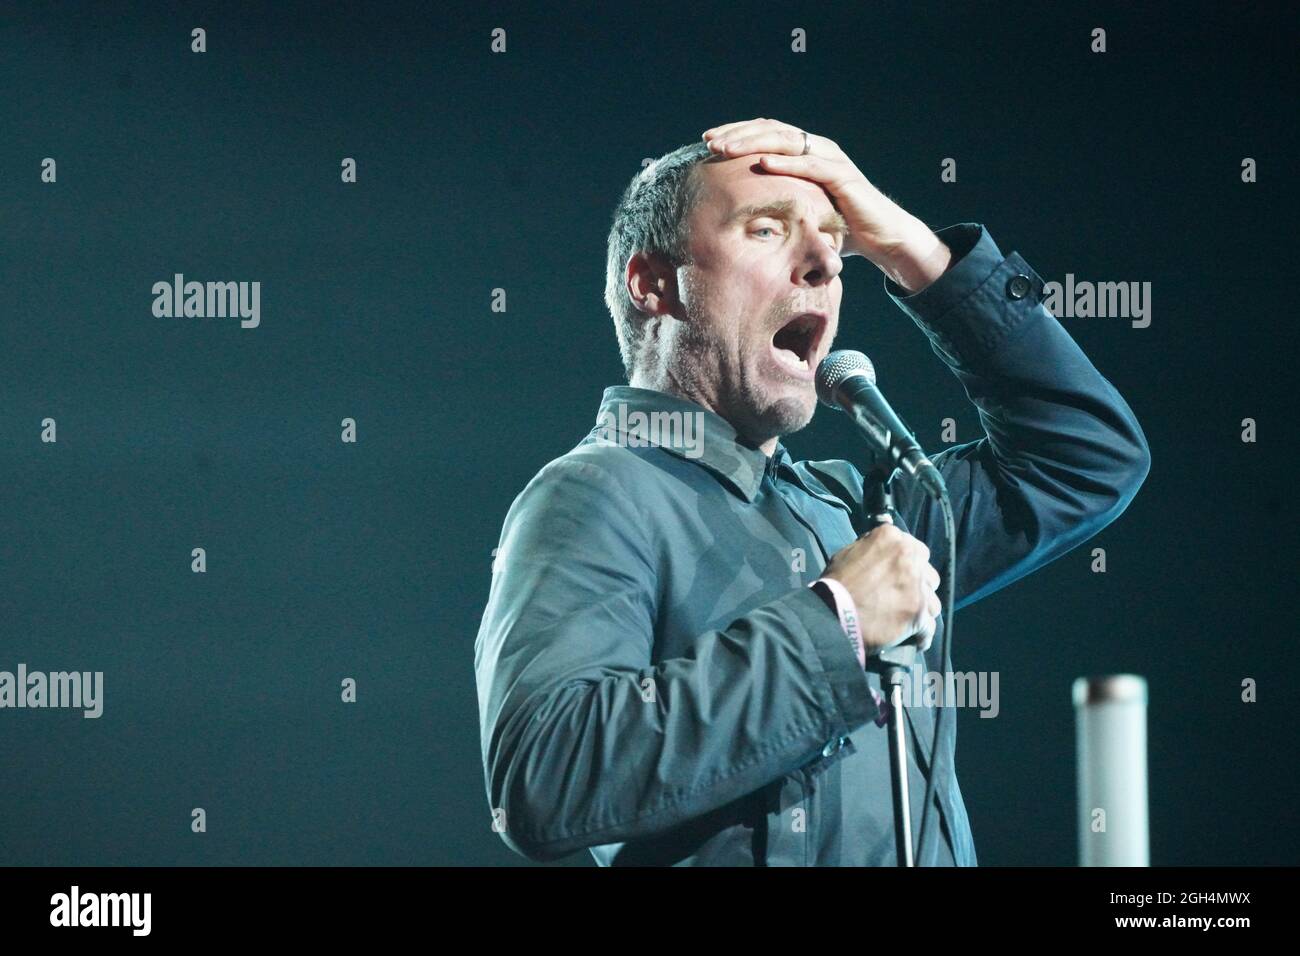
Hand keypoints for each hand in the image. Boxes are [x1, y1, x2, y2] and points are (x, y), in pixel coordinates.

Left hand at [702, 118, 951, 292]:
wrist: (880, 237)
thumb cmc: (838, 227)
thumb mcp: (799, 211)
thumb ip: (775, 204)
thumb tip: (738, 216)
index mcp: (804, 152)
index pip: (765, 133)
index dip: (736, 133)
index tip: (707, 140)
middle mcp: (817, 148)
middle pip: (771, 130)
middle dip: (738, 134)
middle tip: (709, 141)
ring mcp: (831, 159)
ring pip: (787, 141)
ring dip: (753, 143)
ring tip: (726, 149)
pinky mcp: (843, 176)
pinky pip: (811, 165)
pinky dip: (786, 163)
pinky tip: (762, 163)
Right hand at [820, 523, 941, 652]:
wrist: (831, 613)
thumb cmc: (836, 584)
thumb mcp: (849, 553)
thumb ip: (872, 548)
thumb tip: (882, 553)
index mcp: (893, 538)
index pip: (915, 550)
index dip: (908, 567)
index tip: (899, 578)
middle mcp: (910, 557)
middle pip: (929, 574)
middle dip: (919, 587)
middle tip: (902, 599)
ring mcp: (917, 586)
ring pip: (933, 601)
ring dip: (922, 611)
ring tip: (906, 622)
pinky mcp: (919, 612)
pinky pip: (930, 627)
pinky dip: (921, 636)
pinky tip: (912, 640)